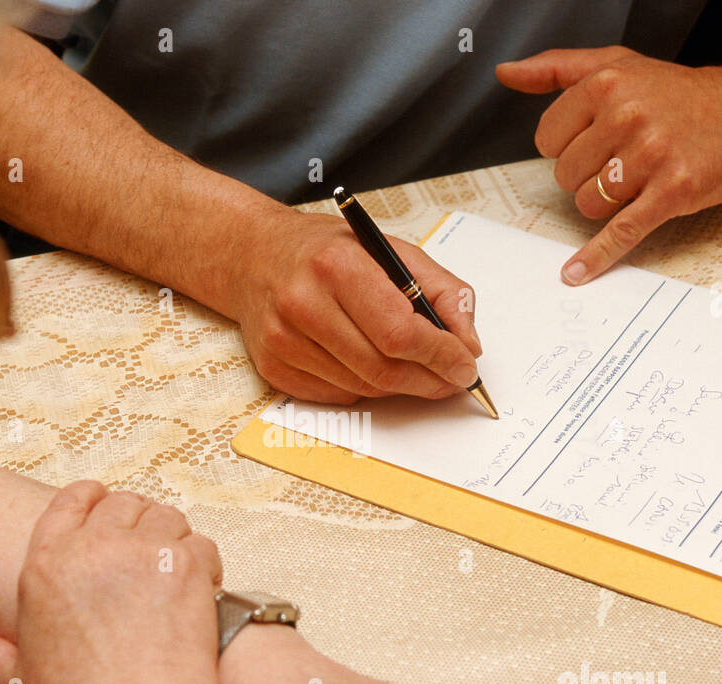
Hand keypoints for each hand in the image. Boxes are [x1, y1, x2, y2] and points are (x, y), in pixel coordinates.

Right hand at [0, 481, 226, 683]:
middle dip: (132, 516)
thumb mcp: (14, 681)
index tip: (100, 501)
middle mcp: (94, 547)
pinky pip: (200, 542)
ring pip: (163, 516)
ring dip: (167, 532)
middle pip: (121, 503)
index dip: (89, 498)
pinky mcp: (187, 567)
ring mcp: (144, 552)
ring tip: (169, 560)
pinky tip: (199, 581)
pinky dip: (202, 557)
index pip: (69, 502)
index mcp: (46, 564)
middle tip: (141, 541)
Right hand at [228, 208, 482, 403]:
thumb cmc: (327, 252)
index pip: (401, 331)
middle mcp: (303, 303)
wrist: (253, 257)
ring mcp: (284, 341)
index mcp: (336, 264)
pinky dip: (365, 387)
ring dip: (400, 386)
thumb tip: (467, 344)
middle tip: (451, 380)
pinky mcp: (274, 368)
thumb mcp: (390, 249)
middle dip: (428, 380)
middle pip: (383, 368)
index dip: (441, 356)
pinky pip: (338, 396)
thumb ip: (440, 289)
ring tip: (413, 368)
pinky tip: (367, 363)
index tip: (465, 367)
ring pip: (363, 387)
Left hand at [497, 48, 721, 283]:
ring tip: (637, 179)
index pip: (547, 139)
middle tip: (623, 158)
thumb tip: (506, 73)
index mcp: (607, 84)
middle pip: (566, 175)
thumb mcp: (618, 64)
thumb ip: (556, 69)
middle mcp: (628, 117)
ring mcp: (652, 157)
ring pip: (589, 203)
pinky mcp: (673, 193)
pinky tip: (577, 272)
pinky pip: (621, 232)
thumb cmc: (680, 92)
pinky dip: (597, 256)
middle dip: (587, 174)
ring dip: (605, 201)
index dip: (567, 145)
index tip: (593, 140)